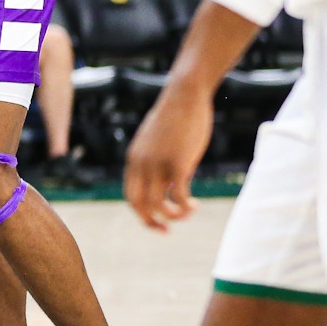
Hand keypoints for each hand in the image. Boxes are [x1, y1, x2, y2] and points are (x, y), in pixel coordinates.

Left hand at [123, 81, 214, 232]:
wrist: (184, 95)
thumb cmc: (176, 116)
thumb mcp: (160, 141)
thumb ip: (161, 162)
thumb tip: (174, 181)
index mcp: (134, 160)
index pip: (131, 196)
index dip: (142, 212)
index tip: (158, 220)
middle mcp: (141, 165)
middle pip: (139, 205)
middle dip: (151, 222)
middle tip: (167, 230)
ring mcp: (158, 166)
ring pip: (159, 206)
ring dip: (174, 216)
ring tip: (189, 212)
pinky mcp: (177, 164)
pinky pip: (179, 197)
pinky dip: (186, 207)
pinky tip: (196, 205)